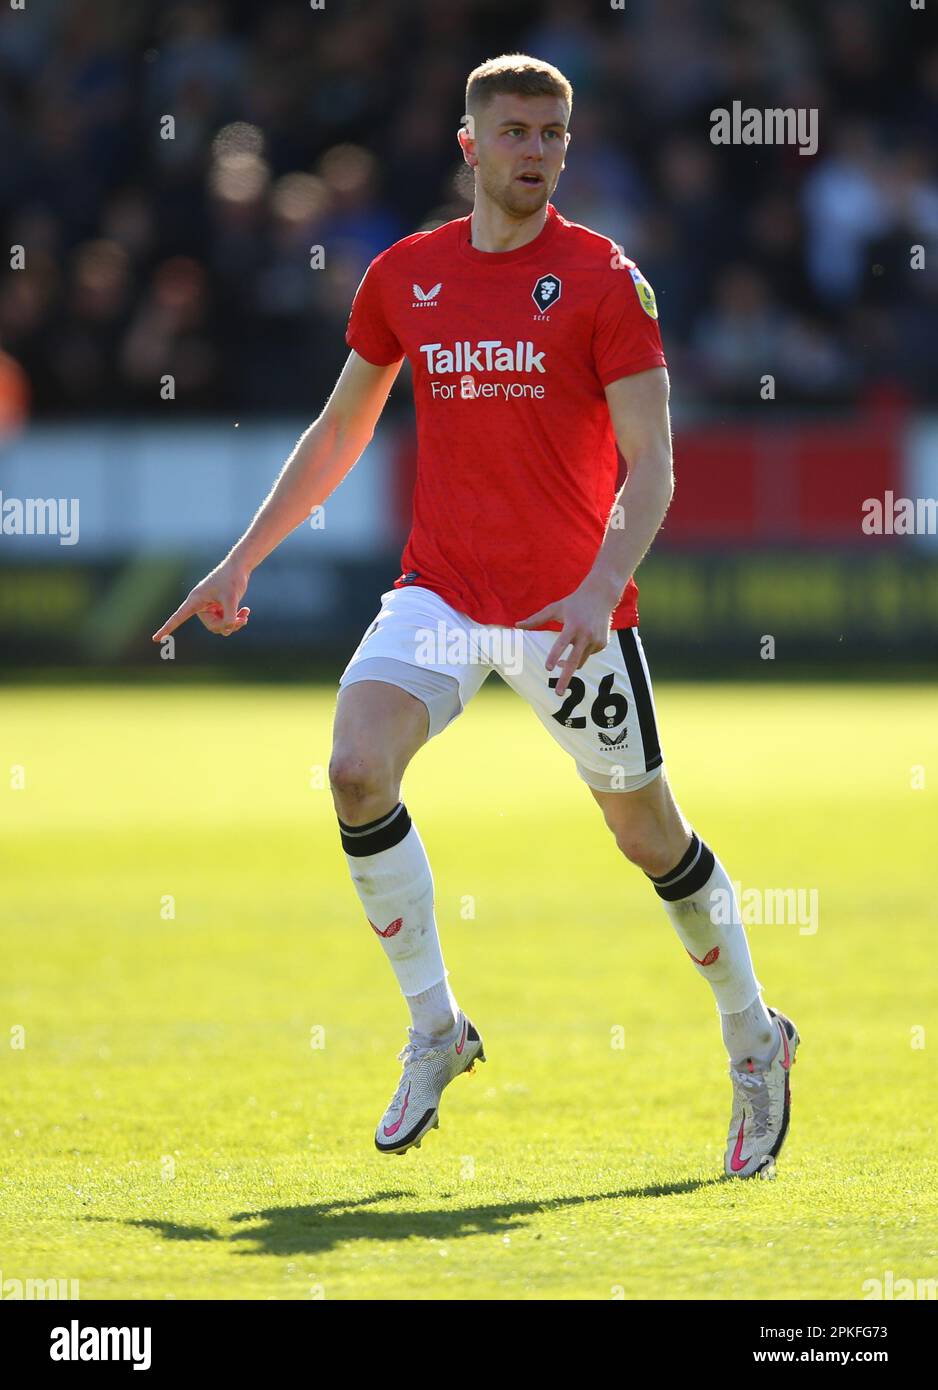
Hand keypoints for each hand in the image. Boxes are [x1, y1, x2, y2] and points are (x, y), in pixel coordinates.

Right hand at [151, 559, 250, 640]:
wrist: (239, 568)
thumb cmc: (231, 579)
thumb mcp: (231, 598)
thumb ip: (230, 616)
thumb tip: (228, 630)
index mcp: (195, 600)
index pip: (178, 617)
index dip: (167, 628)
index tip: (156, 639)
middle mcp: (200, 606)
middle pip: (212, 626)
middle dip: (227, 625)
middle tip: (240, 620)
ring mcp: (210, 608)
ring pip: (221, 626)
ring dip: (234, 623)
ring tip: (244, 616)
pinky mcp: (219, 608)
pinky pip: (226, 621)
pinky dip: (237, 619)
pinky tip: (246, 612)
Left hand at [516, 581, 614, 696]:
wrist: (601, 596)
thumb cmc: (573, 602)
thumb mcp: (554, 608)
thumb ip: (535, 619)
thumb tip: (516, 625)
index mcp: (573, 626)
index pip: (561, 644)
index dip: (554, 656)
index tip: (548, 667)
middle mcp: (586, 635)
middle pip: (574, 661)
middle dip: (566, 679)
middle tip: (558, 694)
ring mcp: (596, 641)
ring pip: (579, 661)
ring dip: (569, 664)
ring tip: (560, 663)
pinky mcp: (602, 644)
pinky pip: (587, 655)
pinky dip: (581, 653)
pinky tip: (583, 639)